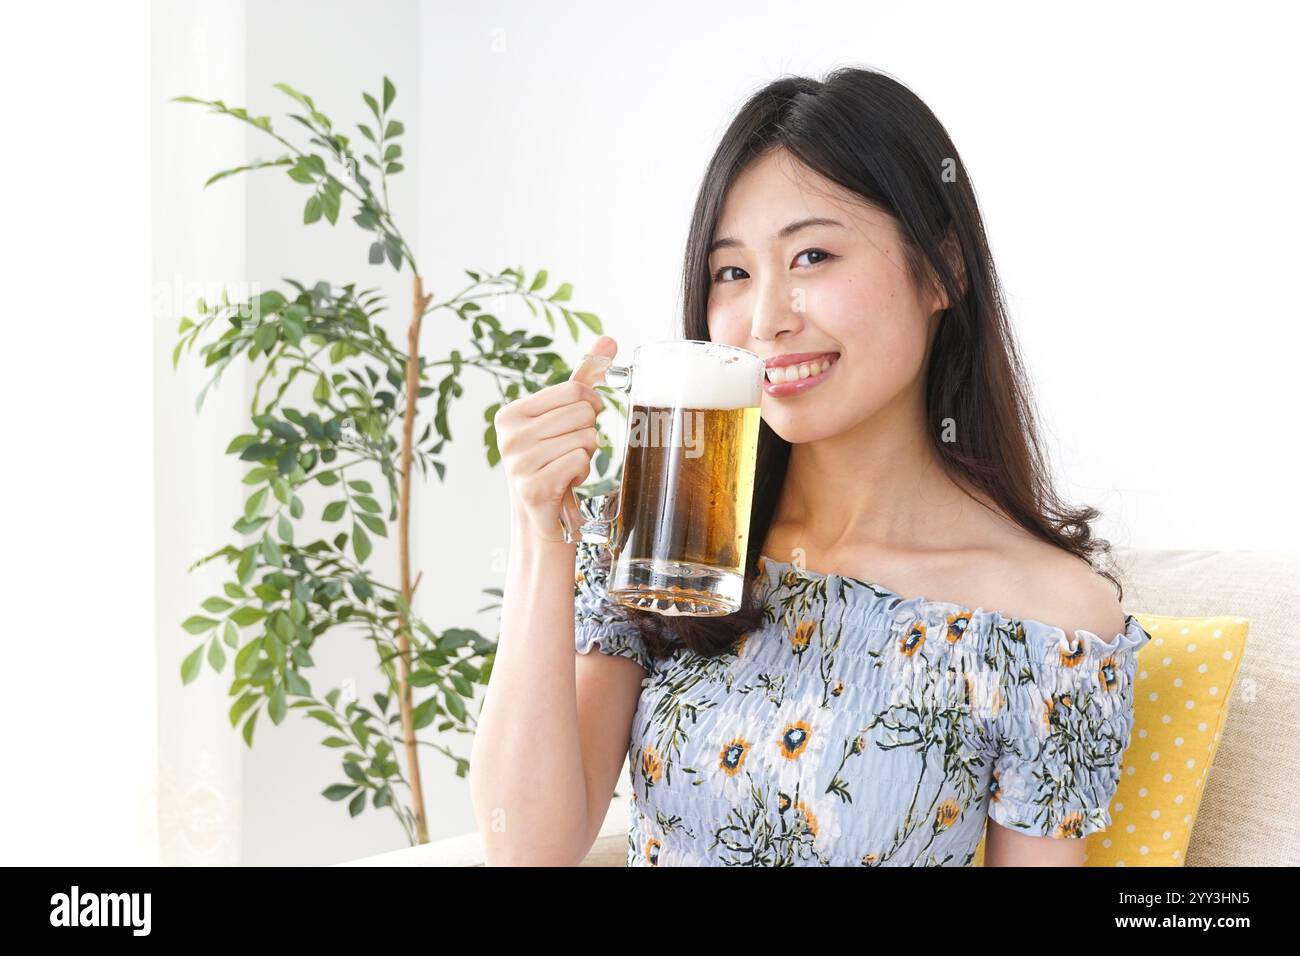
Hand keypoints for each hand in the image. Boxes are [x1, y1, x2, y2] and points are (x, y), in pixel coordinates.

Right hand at [496, 335, 616, 543]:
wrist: (541, 514)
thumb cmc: (552, 460)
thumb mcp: (562, 417)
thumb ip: (583, 378)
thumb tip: (608, 340)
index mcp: (511, 414)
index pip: (573, 390)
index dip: (590, 405)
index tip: (580, 421)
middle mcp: (509, 435)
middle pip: (582, 413)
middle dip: (587, 433)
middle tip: (568, 450)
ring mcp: (518, 462)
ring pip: (586, 438)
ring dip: (586, 455)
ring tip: (566, 466)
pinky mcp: (533, 486)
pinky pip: (580, 461)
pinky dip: (581, 472)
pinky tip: (565, 481)